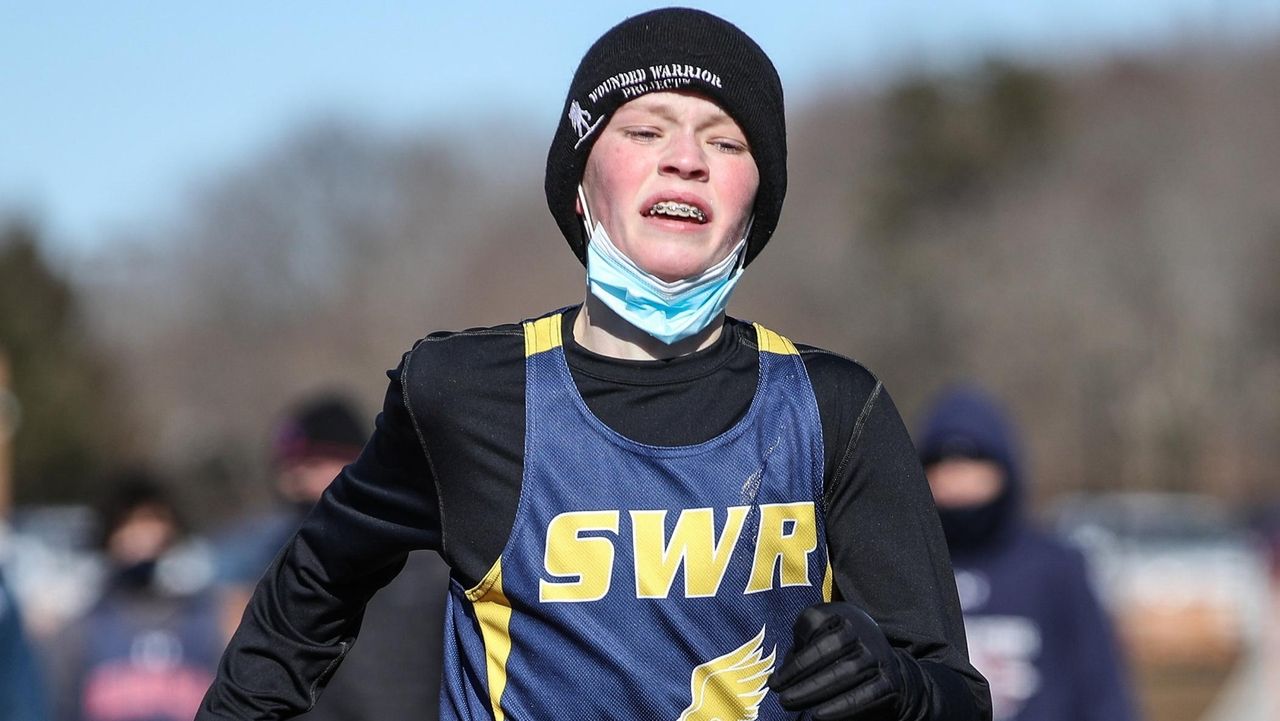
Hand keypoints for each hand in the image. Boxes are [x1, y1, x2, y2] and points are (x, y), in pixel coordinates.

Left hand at [768, 602, 926, 720]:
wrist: (886, 669)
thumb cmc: (840, 653)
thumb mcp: (821, 638)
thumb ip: (801, 648)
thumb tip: (781, 675)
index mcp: (841, 615)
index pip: (814, 622)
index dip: (793, 652)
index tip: (775, 681)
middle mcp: (862, 630)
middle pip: (830, 647)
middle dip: (800, 673)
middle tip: (780, 696)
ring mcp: (877, 655)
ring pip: (846, 671)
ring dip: (814, 690)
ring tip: (791, 704)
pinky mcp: (889, 681)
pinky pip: (865, 694)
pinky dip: (840, 707)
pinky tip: (818, 715)